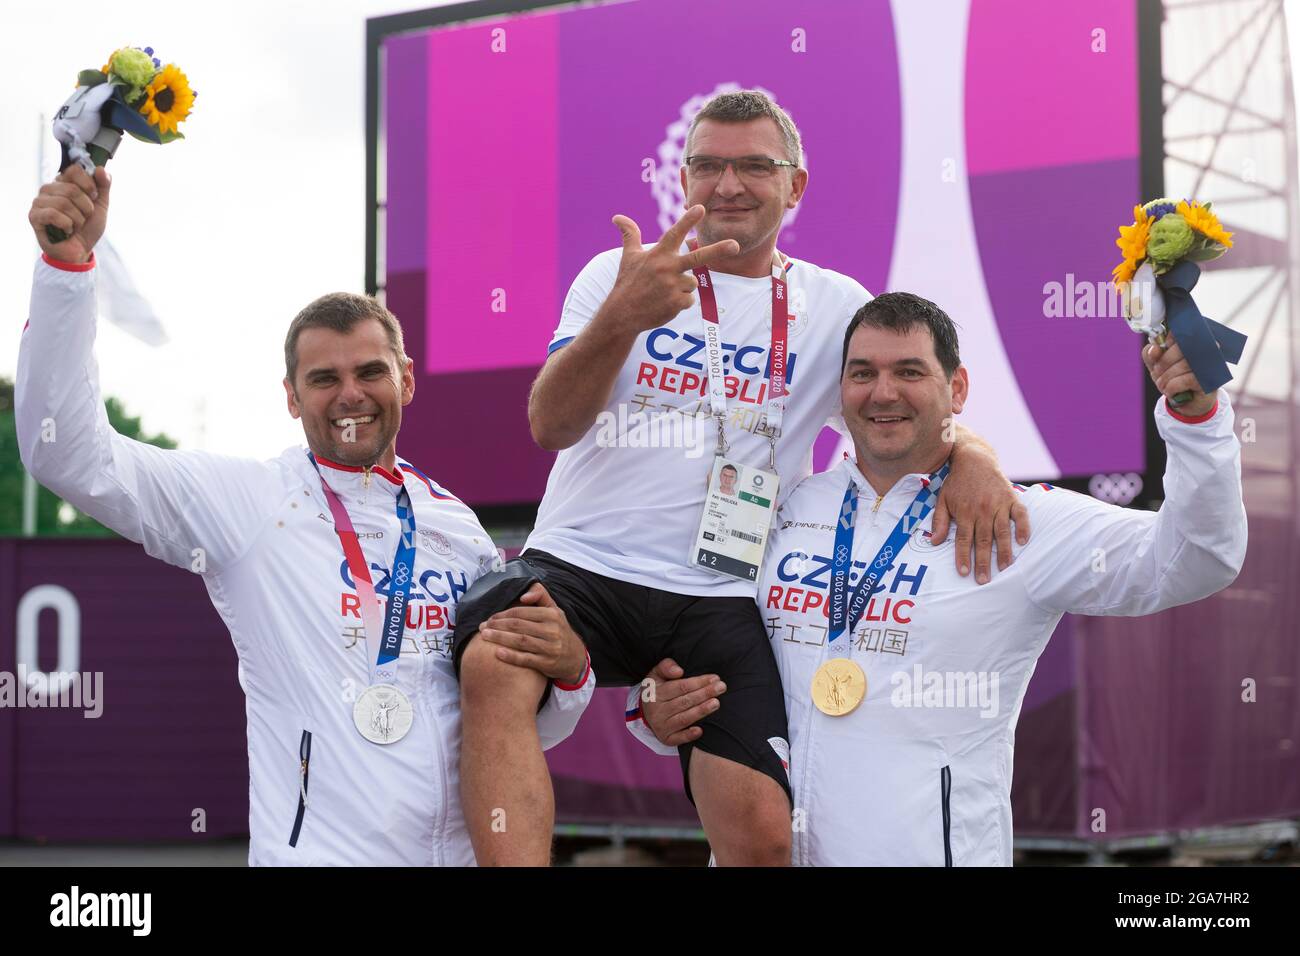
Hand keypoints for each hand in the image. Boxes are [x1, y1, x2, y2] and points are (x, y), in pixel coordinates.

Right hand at [29, 165, 110, 263]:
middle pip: (72, 189)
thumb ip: (103, 187)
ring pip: (64, 202)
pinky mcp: (34, 216)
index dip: (88, 184)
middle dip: (86, 208)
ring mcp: (39, 202)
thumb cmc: (87, 228)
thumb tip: (101, 169)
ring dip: (78, 219)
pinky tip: (66, 230)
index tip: (93, 197)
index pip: (74, 170)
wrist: (79, 251)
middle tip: (84, 217)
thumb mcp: (100, 206)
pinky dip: (67, 225)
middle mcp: (49, 189)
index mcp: (63, 183)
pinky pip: (53, 214)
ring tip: (75, 226)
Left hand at [476, 583, 586, 684]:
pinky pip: (526, 659)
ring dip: (500, 638)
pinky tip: (497, 653)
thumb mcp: (554, 610)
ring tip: (484, 637)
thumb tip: (523, 595)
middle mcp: (552, 630)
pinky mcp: (547, 663)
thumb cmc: (559, 630)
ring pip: (520, 641)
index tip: (490, 618)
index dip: (503, 615)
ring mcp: (550, 648)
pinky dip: (511, 656)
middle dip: (497, 626)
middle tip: (482, 627)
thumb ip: (540, 595)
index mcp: (552, 615)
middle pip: (518, 626)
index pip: (522, 612)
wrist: (575, 657)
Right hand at [604, 205, 739, 334]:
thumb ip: (629, 235)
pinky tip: (665, 303)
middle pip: (698, 257)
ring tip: (663, 292)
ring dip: (682, 286)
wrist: (623, 314)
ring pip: (692, 282)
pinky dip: (680, 301)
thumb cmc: (627, 282)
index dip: (688, 220)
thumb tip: (617, 217)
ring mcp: (673, 286)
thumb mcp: (628, 257)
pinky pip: (690, 299)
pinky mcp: (677, 303)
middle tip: (736, 245)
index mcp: (658, 254)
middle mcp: (667, 268)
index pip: (675, 233)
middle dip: (718, 250)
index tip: (701, 208)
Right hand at [638, 658, 724, 746]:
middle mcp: (657, 711)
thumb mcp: (656, 674)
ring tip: (716, 703)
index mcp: (655, 693)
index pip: (680, 687)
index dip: (699, 682)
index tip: (714, 678)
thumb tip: (679, 671)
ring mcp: (661, 726)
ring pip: (684, 718)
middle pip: (685, 701)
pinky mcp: (666, 738)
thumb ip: (666, 667)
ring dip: (701, 711)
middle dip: (705, 693)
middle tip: (721, 687)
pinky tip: (700, 730)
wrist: (647, 711)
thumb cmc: (657, 689)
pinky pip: (678, 738)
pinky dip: (688, 735)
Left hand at [931, 441, 1029, 583]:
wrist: (974, 459)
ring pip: (1002, 531)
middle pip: (983, 540)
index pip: (963, 539)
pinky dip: (1023, 527)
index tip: (964, 573)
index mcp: (964, 511)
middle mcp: (982, 509)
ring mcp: (998, 504)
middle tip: (984, 580)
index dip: (963, 557)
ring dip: (1004, 551)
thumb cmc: (957, 483)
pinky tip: (1023, 541)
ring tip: (1005, 567)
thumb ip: (939, 521)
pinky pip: (1020, 515)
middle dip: (983, 562)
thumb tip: (934, 542)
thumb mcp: (942, 499)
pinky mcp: (1011, 498)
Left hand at [1143, 339, 1215, 417]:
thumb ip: (1152, 354)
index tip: (1159, 351)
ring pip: (1183, 364)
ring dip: (1166, 377)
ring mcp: (1210, 363)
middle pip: (1181, 347)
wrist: (1186, 402)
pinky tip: (1170, 391)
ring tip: (1162, 384)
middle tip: (1157, 372)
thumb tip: (1154, 349)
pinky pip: (1187, 379)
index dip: (1167, 340)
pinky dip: (1172, 387)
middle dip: (1163, 362)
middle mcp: (1206, 347)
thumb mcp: (1157, 365)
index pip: (1181, 330)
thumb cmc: (1173, 377)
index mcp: (1193, 339)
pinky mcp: (1210, 379)